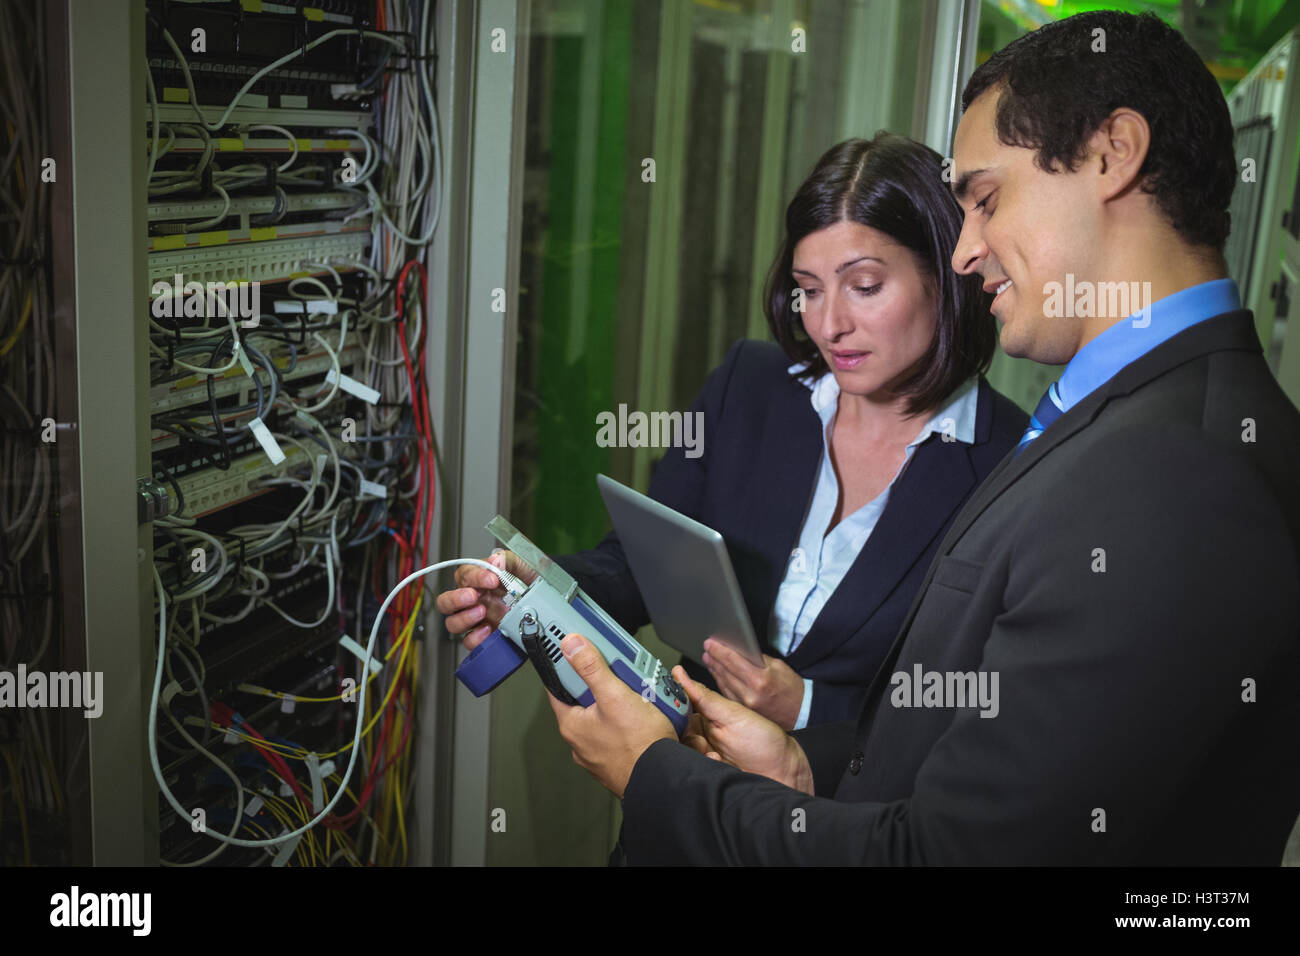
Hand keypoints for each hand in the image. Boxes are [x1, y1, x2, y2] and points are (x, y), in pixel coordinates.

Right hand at [435, 550, 536, 649]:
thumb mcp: (522, 565)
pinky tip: (488, 629)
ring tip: (482, 612)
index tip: (491, 578)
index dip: (475, 576)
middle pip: (446, 602)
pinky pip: (469, 641)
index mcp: (478, 581)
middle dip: (455, 599)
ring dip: (464, 618)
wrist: (545, 603)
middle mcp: (474, 601)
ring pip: (453, 623)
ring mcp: (477, 620)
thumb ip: (507, 559)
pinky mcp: (485, 636)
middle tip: (473, 596)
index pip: (463, 576)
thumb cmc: (529, 582)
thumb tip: (495, 561)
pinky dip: (476, 638)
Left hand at [547, 634, 676, 798]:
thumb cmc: (639, 746)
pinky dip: (630, 723)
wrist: (663, 780)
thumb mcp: (614, 695)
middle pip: (586, 700)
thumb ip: (591, 668)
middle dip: (603, 685)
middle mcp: (581, 742)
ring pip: (605, 717)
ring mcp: (599, 753)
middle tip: (621, 676)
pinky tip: (646, 717)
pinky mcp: (617, 760)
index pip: (559, 687)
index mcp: (573, 725)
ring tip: (640, 696)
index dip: (567, 667)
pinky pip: (620, 733)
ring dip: (620, 704)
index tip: (576, 655)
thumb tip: (571, 646)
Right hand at [676, 665, 813, 794]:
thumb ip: (704, 696)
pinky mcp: (708, 773)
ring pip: (681, 753)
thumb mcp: (733, 714)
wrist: (784, 773)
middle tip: (701, 741)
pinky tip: (717, 764)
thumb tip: (680, 674)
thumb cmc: (765, 741)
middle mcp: (703, 735)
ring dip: (694, 753)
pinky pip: (692, 770)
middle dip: (683, 738)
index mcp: (707, 716)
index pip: (678, 709)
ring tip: (713, 755)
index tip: (670, 713)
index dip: (672, 712)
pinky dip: (702, 766)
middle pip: (675, 734)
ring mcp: (704, 755)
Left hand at [702, 637, 806, 729]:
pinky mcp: (745, 713)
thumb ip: (757, 659)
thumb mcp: (779, 666)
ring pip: (723, 685)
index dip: (719, 650)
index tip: (710, 643)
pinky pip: (728, 695)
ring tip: (709, 660)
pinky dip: (721, 684)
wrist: (802, 713)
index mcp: (760, 679)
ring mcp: (746, 706)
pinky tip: (718, 675)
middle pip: (725, 672)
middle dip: (714, 659)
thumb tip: (739, 650)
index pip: (732, 661)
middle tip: (707, 649)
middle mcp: (750, 694)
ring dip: (714, 671)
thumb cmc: (793, 688)